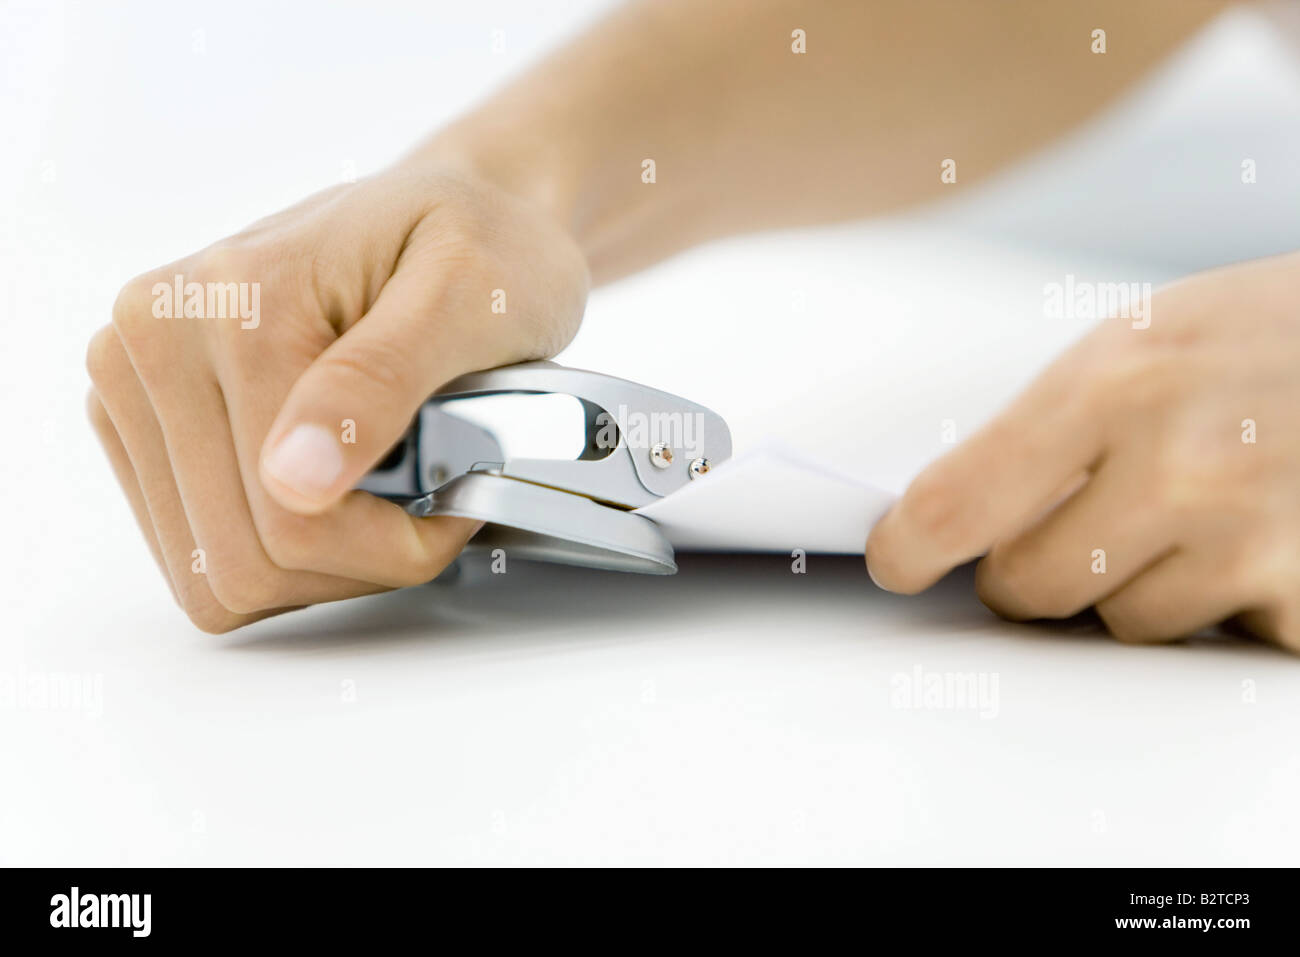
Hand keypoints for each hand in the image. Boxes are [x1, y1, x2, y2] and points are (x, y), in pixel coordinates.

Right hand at [87, 163, 588, 631]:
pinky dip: (280, 553)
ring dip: (320, 564)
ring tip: (388, 496)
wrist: (459, 210)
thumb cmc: (481, 244)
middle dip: (357, 560)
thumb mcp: (469, 296)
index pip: (289, 518)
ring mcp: (133, 380)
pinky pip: (201, 553)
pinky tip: (340, 496)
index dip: (392, 545)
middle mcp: (152, 338)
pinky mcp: (139, 418)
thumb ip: (381, 379)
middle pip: (242, 560)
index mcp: (226, 304)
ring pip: (216, 573)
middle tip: (429, 505)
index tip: (459, 506)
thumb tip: (292, 480)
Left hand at [866, 252, 1299, 650]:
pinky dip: (1221, 602)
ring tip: (1192, 509)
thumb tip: (952, 515)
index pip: (954, 506)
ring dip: (1136, 586)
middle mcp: (1176, 469)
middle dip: (1031, 568)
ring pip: (1121, 625)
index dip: (908, 548)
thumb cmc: (1270, 332)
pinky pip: (1216, 639)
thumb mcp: (1141, 340)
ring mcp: (1251, 541)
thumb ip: (1047, 429)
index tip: (899, 561)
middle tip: (1073, 524)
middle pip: (1027, 588)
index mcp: (1110, 387)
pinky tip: (1253, 537)